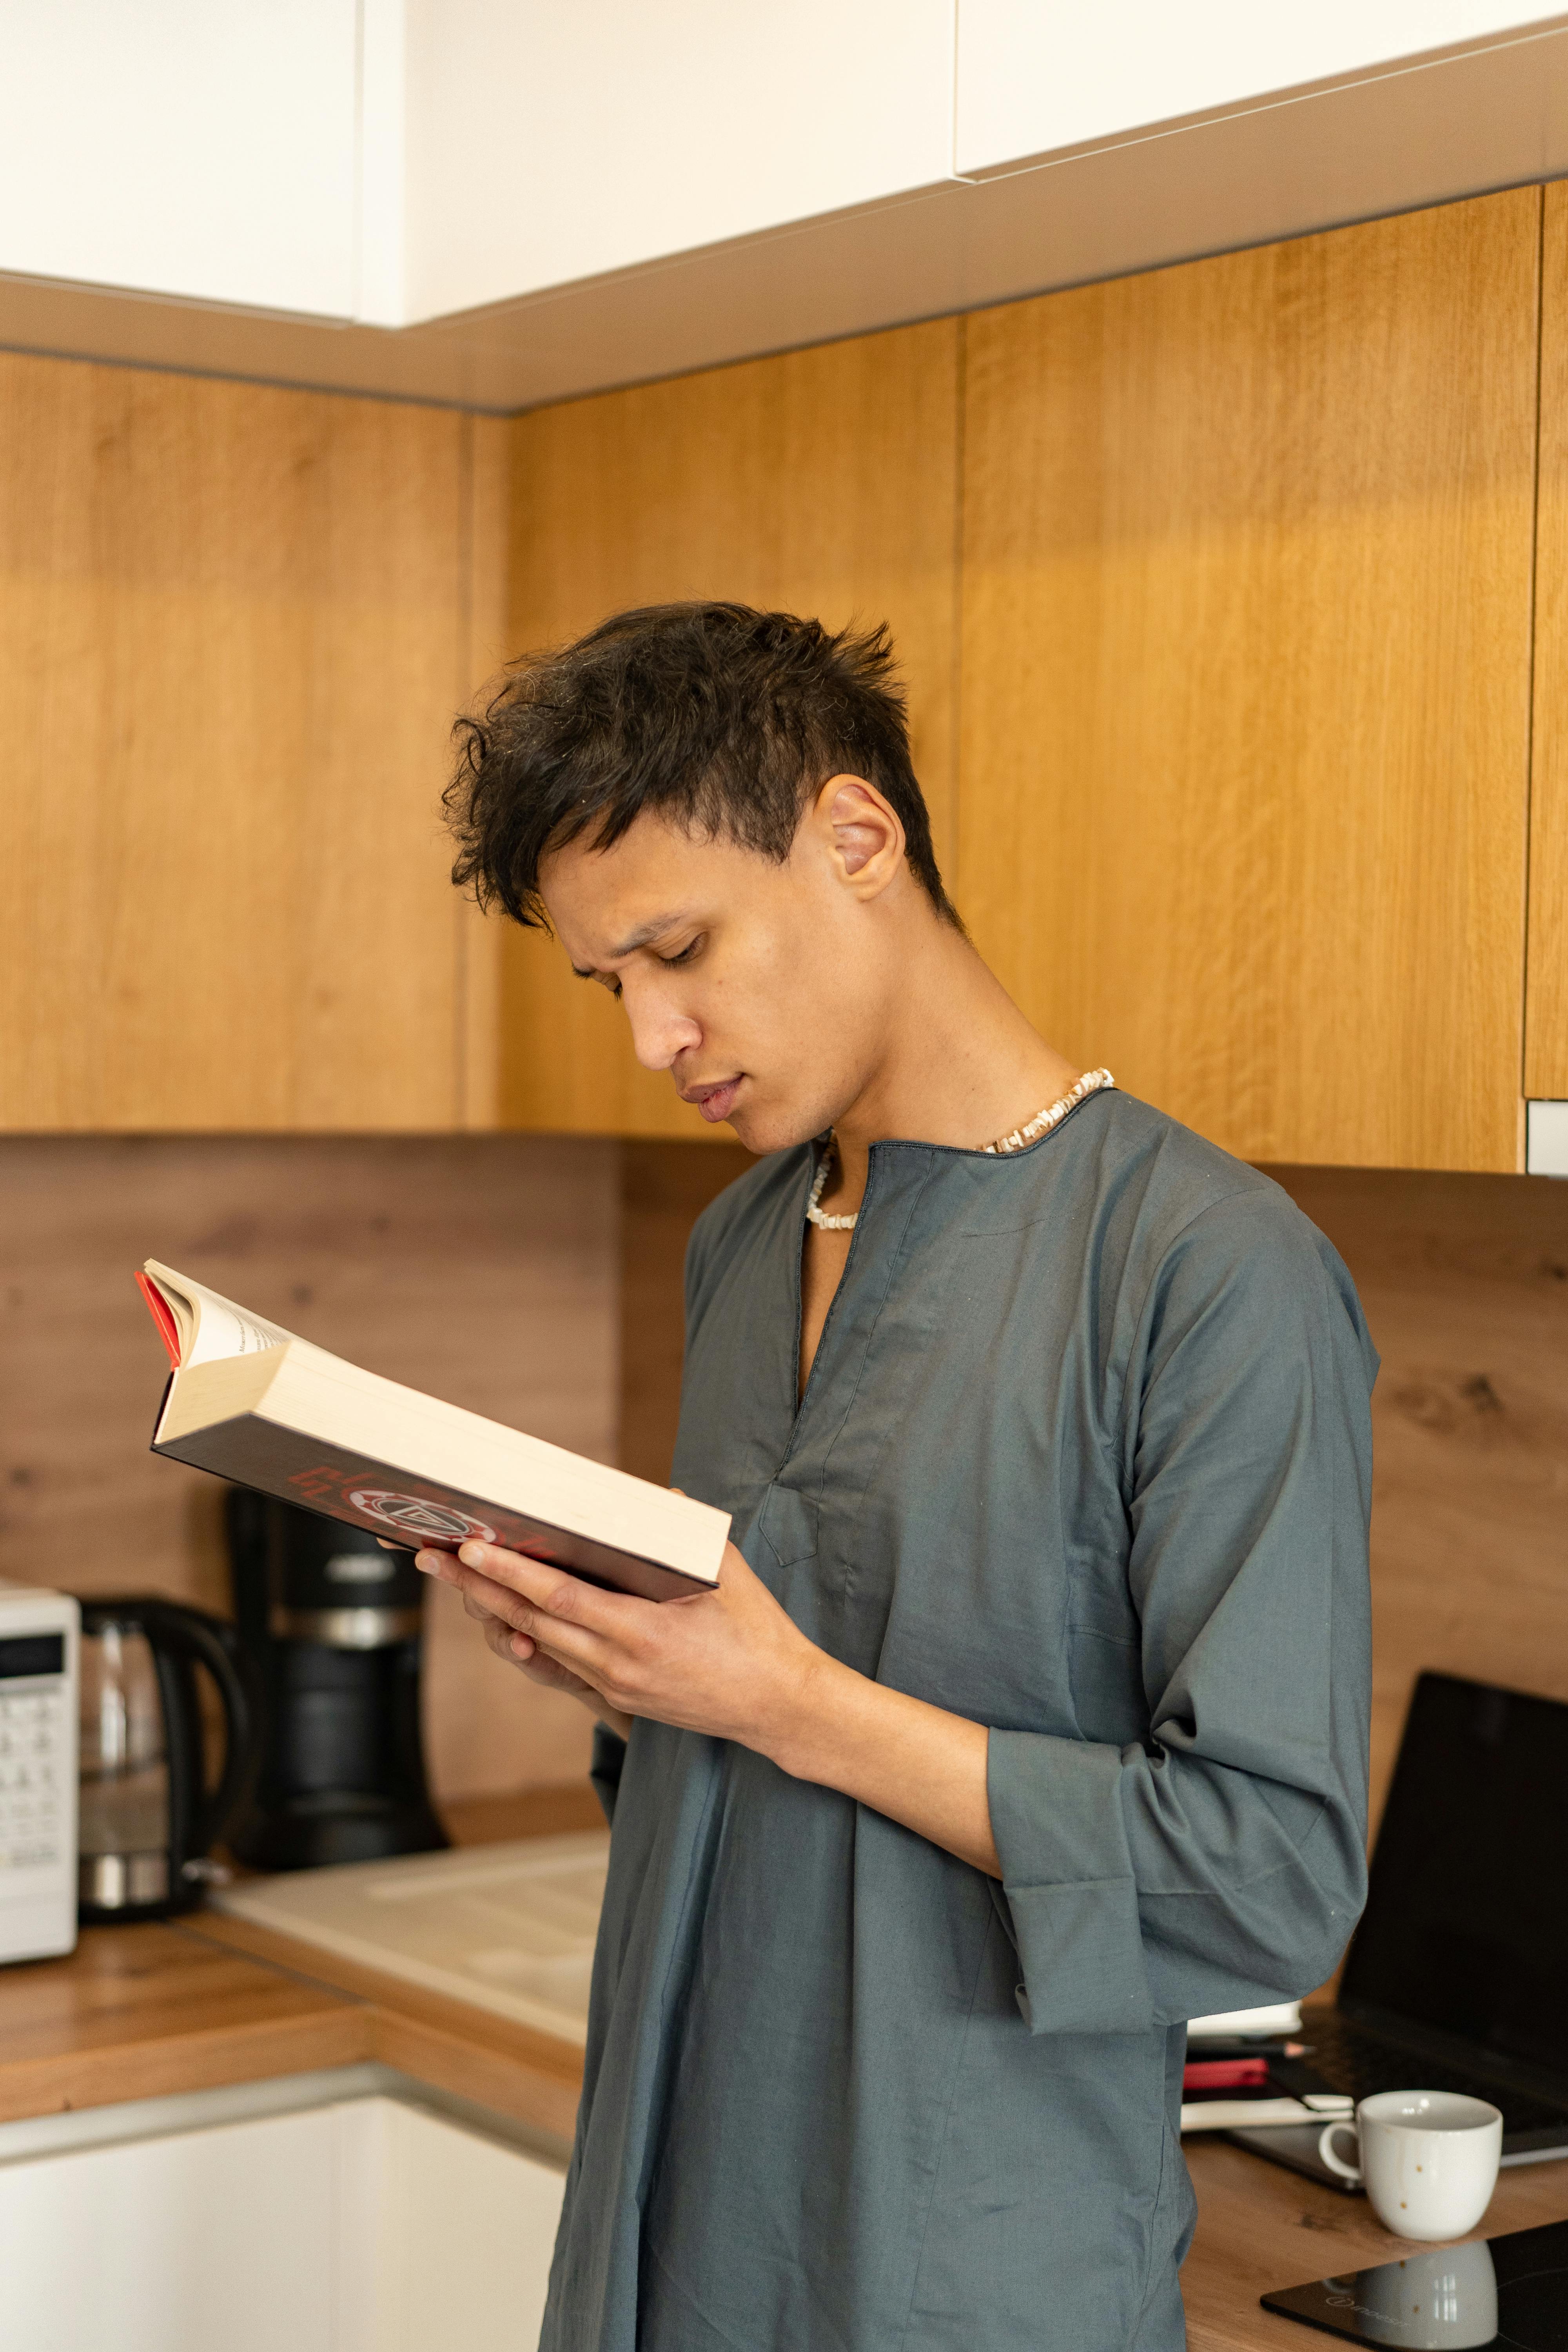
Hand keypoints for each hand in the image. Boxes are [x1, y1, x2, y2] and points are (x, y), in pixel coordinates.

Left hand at [419, 1537, 1001, 1877]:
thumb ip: (683, 1535)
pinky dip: (529, 1637)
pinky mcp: (619, 1698)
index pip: (556, 1597)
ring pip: (537, 1645)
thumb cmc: (757, 1634)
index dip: (507, 1572)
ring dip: (494, 1612)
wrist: (777, 1706)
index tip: (470, 1547)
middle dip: (476, 1589)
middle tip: (433, 1557)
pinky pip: (561, 1664)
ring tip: (459, 1580)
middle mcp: (617, 1665)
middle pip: (529, 1623)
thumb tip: (654, 1499)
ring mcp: (615, 1686)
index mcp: (641, 1633)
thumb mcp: (726, 1572)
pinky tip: (507, 1616)